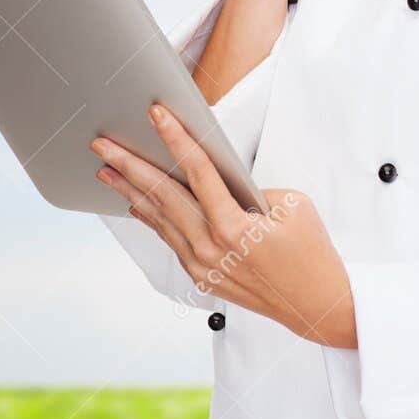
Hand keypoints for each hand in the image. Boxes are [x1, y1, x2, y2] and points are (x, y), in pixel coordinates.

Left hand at [91, 105, 357, 348]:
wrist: (316, 304)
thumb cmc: (310, 253)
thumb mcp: (291, 206)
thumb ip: (250, 188)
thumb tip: (219, 178)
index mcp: (235, 228)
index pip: (198, 172)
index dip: (176, 139)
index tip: (156, 115)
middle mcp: (210, 248)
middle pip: (163, 196)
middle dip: (130, 165)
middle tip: (103, 143)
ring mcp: (202, 265)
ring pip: (159, 219)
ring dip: (131, 191)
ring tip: (106, 169)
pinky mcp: (201, 275)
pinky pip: (170, 238)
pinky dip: (151, 217)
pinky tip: (136, 202)